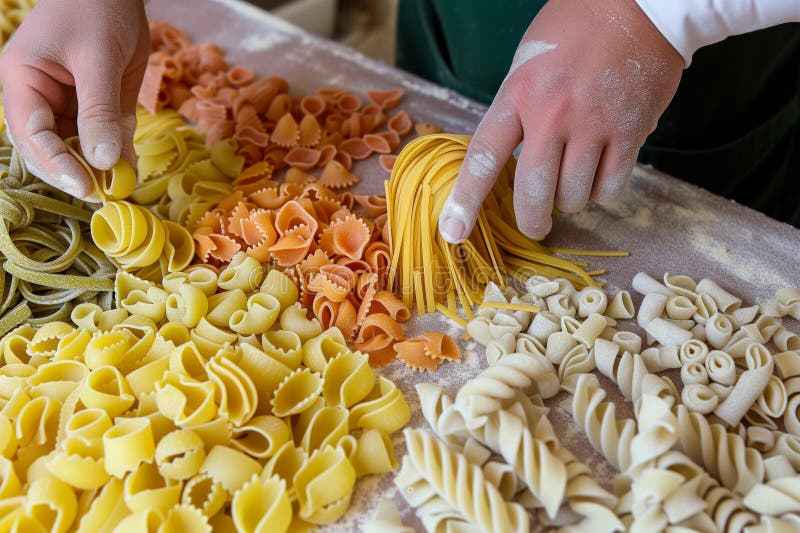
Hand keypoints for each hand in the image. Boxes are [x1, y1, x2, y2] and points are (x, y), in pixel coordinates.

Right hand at [0, 0, 148, 199]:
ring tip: (120, 186)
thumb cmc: (97, 9)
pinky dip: (115, 154)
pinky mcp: (95, 106)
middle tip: (104, 195)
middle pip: (49, 148)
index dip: (57, 164)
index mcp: (23, 81)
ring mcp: (67, 103)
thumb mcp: (100, 59)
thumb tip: (104, 161)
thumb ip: (101, 110)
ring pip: (76, 148)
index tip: (86, 187)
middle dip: (74, 172)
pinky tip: (129, 170)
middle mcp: (39, 97)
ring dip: (96, 168)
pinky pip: (102, 137)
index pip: (33, 134)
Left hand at [438, 0, 683, 241]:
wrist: (640, 3)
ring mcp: (594, 124)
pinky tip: (600, 174)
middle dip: (532, 220)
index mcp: (519, 93)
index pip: (483, 158)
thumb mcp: (527, 63)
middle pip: (534, 193)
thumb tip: (508, 160)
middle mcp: (553, 114)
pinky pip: (611, 187)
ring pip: (574, 196)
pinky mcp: (631, 132)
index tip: (453, 232)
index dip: (466, 201)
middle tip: (535, 226)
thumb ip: (515, 110)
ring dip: (571, 200)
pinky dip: (603, 191)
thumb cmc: (575, 30)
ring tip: (574, 181)